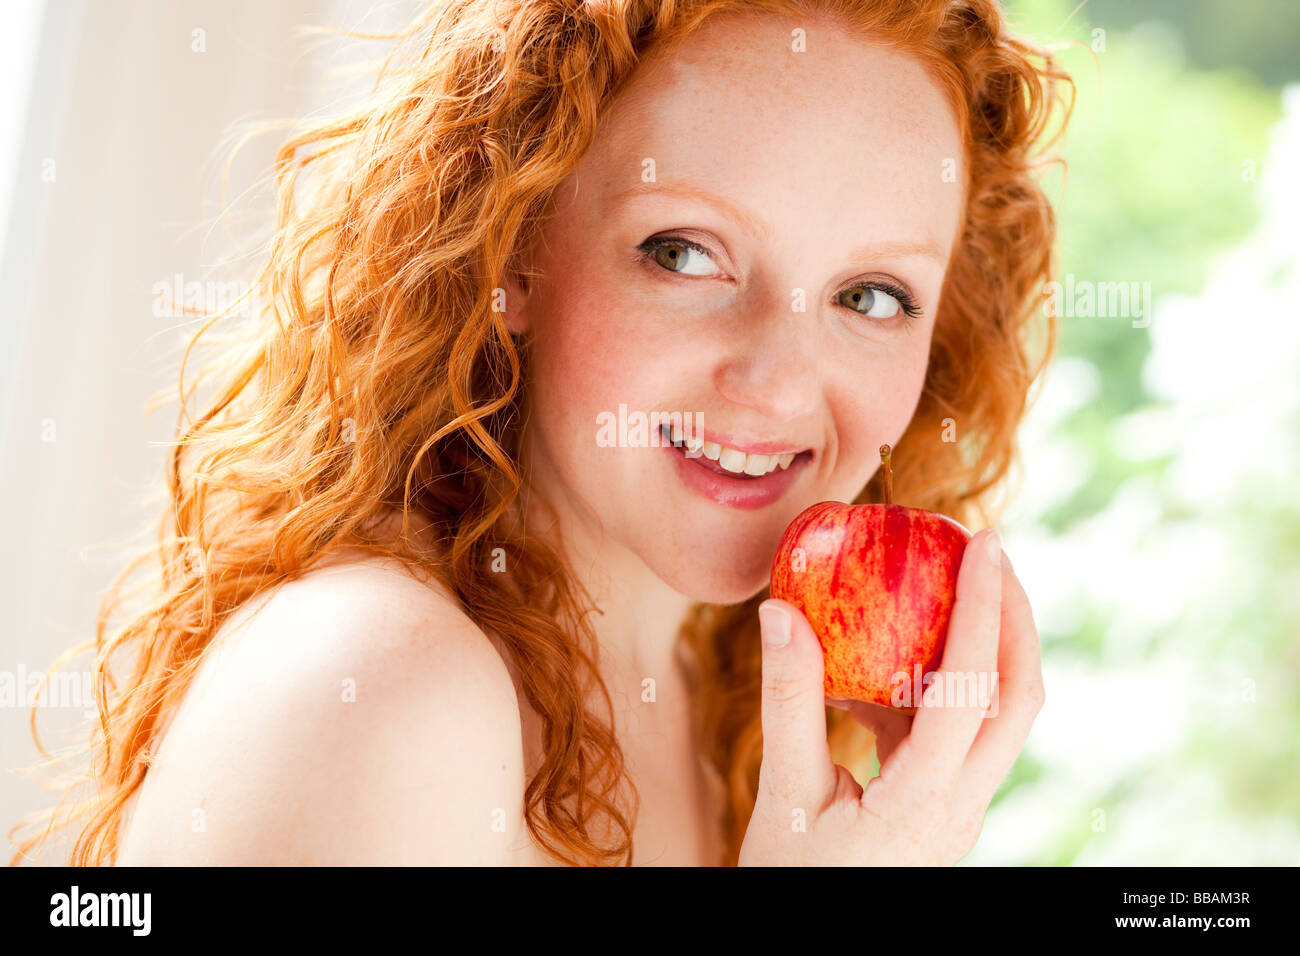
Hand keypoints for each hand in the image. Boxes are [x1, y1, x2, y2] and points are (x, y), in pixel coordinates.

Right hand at [737, 529, 1044, 865]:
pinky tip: (881, 667)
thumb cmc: (790, 876)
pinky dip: (937, 685)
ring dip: (986, 646)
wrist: (805, 940)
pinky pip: (959, 734)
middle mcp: (960, 806)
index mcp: (924, 803)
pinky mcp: (943, 805)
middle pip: (1018, 700)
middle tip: (986, 553)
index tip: (981, 544)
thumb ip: (787, 701)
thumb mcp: (783, 791)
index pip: (970, 693)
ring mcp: (959, 809)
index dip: (981, 611)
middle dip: (1012, 617)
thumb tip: (780, 611)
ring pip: (999, 716)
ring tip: (951, 587)